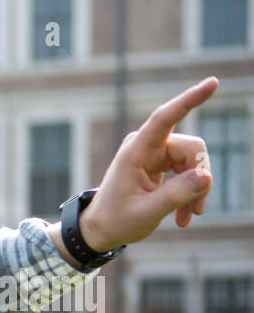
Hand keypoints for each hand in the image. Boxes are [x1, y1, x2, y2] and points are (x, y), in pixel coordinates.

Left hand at [79, 77, 218, 251]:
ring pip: (194, 161)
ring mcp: (154, 152)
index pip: (165, 118)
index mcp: (135, 152)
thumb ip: (176, 196)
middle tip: (196, 210)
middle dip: (200, 179)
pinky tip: (184, 215)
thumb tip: (205, 177)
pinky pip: (188, 169)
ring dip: (195, 190)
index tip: (213, 83)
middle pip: (192, 149)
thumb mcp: (146, 213)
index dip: (189, 100)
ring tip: (188, 217)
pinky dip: (189, 192)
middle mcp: (146, 146)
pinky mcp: (161, 161)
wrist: (100, 229)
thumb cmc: (116, 221)